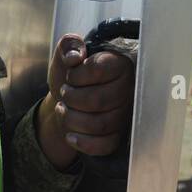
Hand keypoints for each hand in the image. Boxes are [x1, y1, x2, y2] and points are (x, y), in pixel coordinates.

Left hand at [37, 34, 134, 167]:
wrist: (66, 100)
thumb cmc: (70, 75)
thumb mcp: (65, 54)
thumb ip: (68, 46)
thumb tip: (74, 55)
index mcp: (119, 64)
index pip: (99, 69)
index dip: (77, 75)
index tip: (70, 76)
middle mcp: (128, 90)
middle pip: (99, 100)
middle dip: (72, 99)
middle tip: (64, 94)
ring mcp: (124, 115)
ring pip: (99, 124)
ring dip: (72, 119)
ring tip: (63, 110)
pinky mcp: (118, 136)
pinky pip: (104, 145)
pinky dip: (82, 142)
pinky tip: (70, 135)